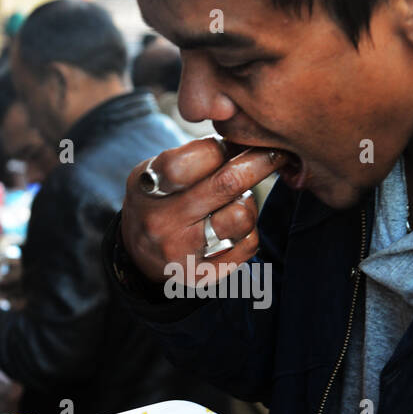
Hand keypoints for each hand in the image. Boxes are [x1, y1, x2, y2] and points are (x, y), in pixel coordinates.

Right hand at [122, 138, 290, 283]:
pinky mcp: (203, 275)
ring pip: (242, 216)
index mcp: (148, 187)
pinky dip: (249, 231)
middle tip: (273, 153)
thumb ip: (191, 156)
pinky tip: (235, 227)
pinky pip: (248, 245)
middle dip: (258, 162)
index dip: (223, 147)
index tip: (236, 143)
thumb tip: (243, 139)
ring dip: (249, 203)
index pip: (194, 157)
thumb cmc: (157, 201)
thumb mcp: (156, 172)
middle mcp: (163, 222)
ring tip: (238, 201)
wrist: (138, 256)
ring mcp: (183, 252)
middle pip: (226, 183)